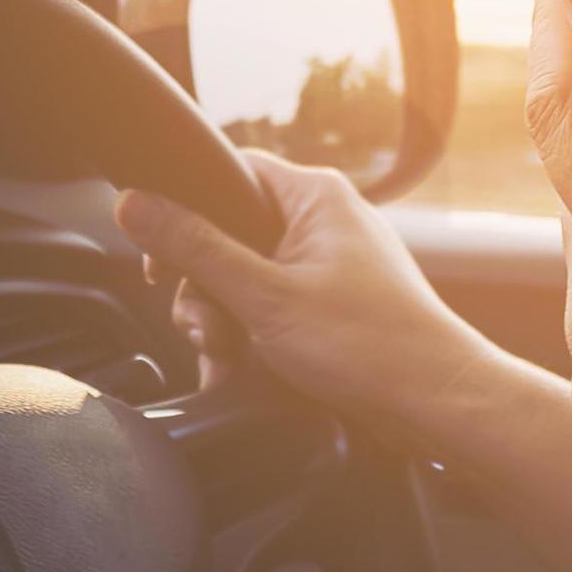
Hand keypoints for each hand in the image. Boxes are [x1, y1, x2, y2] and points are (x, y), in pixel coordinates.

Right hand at [114, 150, 498, 441]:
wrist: (436, 401)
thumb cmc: (368, 345)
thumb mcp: (264, 296)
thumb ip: (196, 248)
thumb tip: (136, 205)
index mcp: (314, 195)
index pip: (228, 171)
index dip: (184, 210)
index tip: (160, 259)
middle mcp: (325, 219)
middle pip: (229, 234)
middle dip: (206, 291)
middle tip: (208, 331)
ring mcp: (332, 261)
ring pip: (247, 279)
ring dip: (226, 323)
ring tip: (230, 362)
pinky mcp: (335, 301)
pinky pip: (275, 307)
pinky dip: (255, 338)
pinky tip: (244, 373)